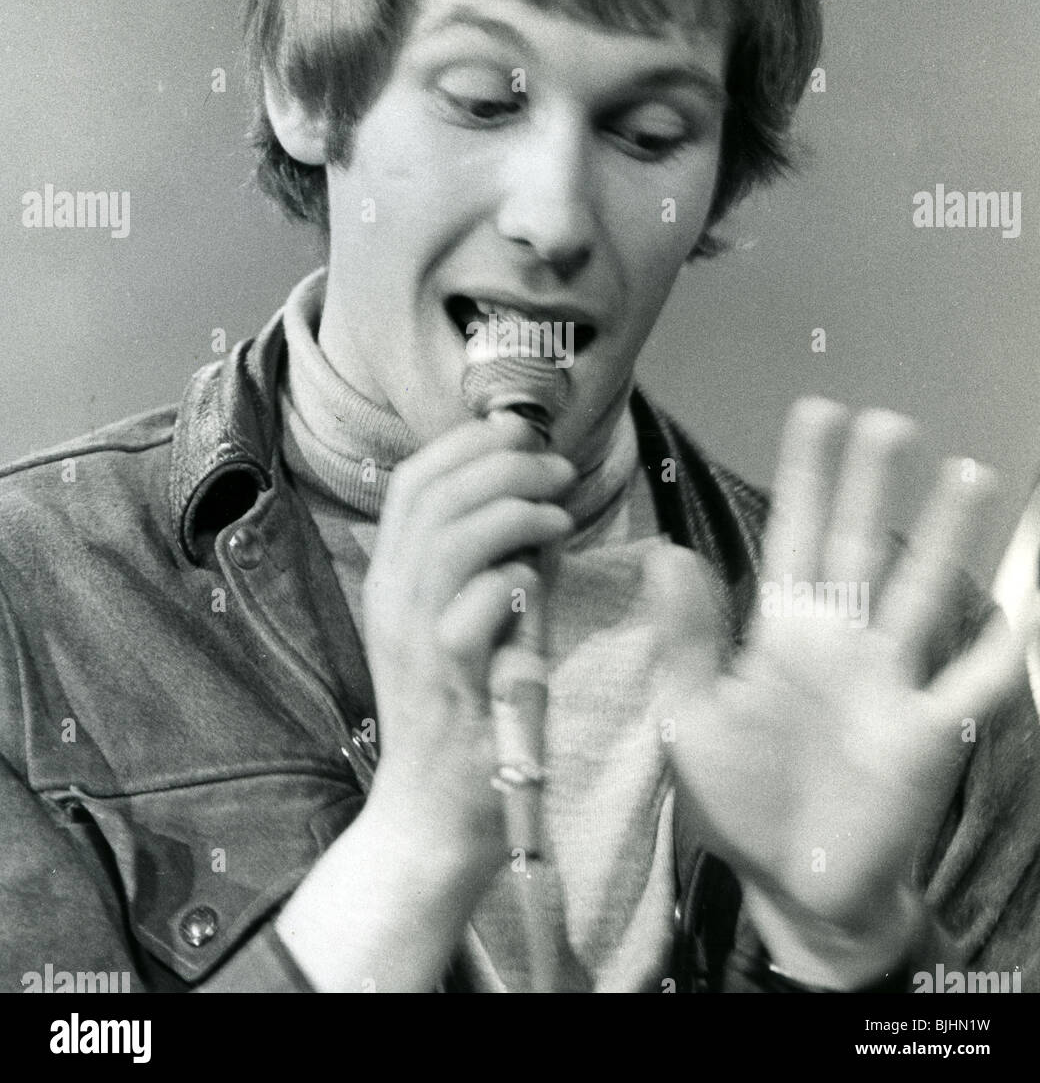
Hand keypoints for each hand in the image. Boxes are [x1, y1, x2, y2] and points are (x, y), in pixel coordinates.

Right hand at [361, 412, 575, 878]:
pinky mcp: (447, 679)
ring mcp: (413, 637)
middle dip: (503, 463)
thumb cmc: (464, 719)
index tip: (522, 432)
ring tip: (561, 514)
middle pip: (433, 494)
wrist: (432, 816)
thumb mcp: (474, 628)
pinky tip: (543, 581)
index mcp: (393, 579)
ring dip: (515, 510)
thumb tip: (544, 515)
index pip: (414, 481)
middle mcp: (391, 598)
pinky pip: (476, 604)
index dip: (469, 443)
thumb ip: (500, 570)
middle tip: (557, 467)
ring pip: (452, 537)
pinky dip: (515, 579)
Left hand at [649, 398, 1030, 982]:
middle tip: (891, 421)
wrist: (792, 884)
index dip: (808, 476)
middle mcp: (843, 642)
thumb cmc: (741, 796)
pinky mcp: (925, 737)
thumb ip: (684, 639)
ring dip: (945, 540)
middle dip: (876, 486)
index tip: (819, 412)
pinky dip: (996, 651)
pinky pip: (971, 686)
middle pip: (863, 548)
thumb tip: (665, 551)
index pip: (797, 535)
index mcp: (784, 631)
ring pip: (922, 596)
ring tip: (967, 473)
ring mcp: (890, 685)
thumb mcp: (691, 719)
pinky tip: (1016, 607)